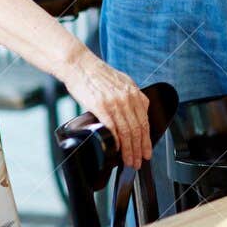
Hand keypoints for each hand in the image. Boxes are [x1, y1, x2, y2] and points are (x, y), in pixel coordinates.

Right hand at [65, 53, 152, 168]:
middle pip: (138, 129)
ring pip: (127, 131)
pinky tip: (116, 149)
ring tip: (129, 160)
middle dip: (139, 149)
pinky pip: (112, 127)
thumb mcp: (122, 81)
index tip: (147, 151)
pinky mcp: (100, 106)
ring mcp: (115, 102)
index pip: (145, 121)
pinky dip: (116, 141)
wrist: (79, 65)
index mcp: (134, 92)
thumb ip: (131, 97)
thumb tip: (136, 113)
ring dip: (129, 149)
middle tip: (138, 161)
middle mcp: (127, 97)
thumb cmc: (97, 74)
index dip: (147, 139)